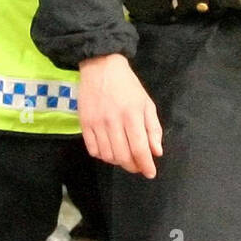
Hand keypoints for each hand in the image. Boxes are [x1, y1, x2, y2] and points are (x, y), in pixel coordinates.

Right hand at [77, 54, 162, 177]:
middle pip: (123, 156)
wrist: (101, 67)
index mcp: (132, 114)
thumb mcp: (146, 102)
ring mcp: (97, 123)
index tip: (150, 173)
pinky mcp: (84, 123)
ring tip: (124, 157)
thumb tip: (156, 152)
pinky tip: (109, 150)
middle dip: (133, 166)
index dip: (146, 165)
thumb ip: (153, 128)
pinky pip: (93, 149)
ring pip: (108, 156)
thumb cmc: (128, 85)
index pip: (140, 148)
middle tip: (138, 166)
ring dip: (118, 162)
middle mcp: (114, 121)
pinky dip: (102, 155)